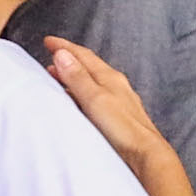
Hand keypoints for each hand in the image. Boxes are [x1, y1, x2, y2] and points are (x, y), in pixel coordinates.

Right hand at [42, 39, 170, 177]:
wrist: (146, 155)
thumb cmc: (123, 129)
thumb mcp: (95, 99)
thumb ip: (78, 77)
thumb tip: (62, 55)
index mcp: (110, 78)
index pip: (84, 55)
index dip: (65, 47)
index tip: (49, 41)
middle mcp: (116, 86)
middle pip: (88, 66)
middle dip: (68, 59)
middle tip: (50, 56)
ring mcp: (118, 101)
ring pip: (91, 81)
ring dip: (73, 76)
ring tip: (57, 76)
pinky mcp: (118, 116)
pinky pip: (95, 97)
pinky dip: (80, 93)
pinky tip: (75, 101)